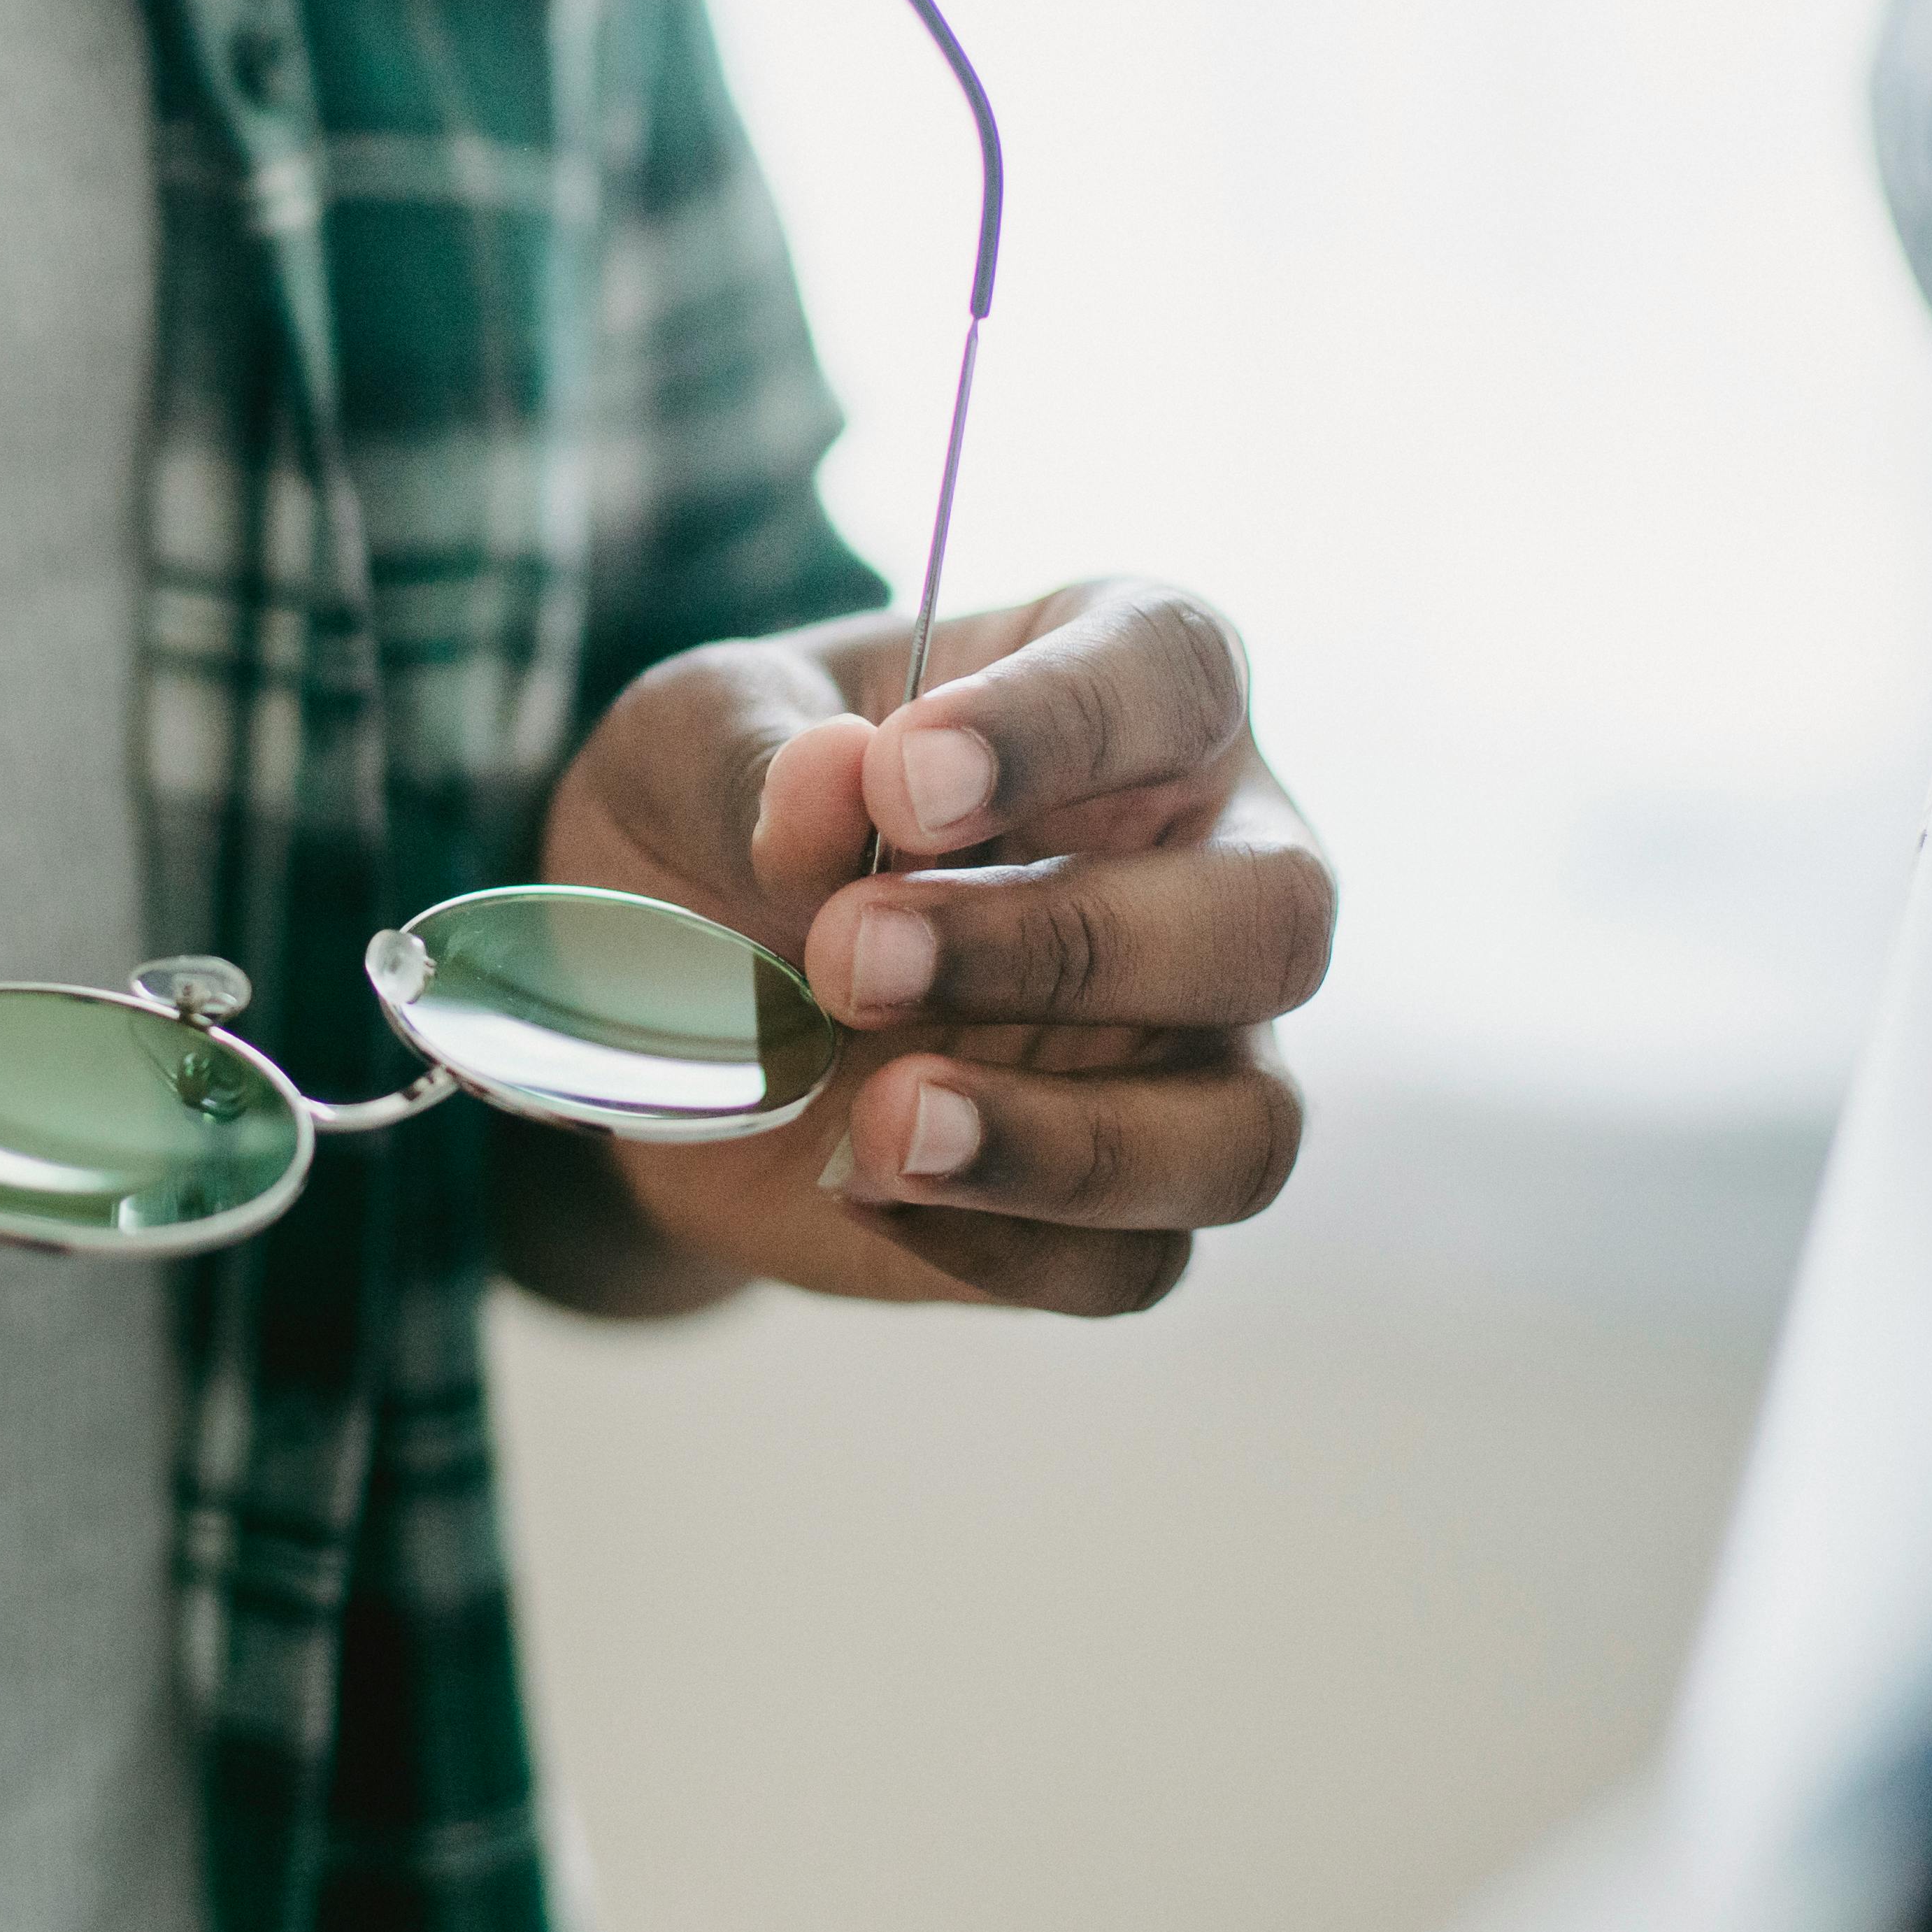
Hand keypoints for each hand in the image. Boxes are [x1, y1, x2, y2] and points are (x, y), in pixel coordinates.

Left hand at [536, 582, 1327, 1314]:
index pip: (1174, 671)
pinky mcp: (1126, 1204)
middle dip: (1070, 947)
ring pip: (1244, 1129)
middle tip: (851, 956)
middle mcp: (1209, 861)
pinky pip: (1133, 1260)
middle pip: (1273, 917)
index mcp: (1127, 682)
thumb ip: (760, 754)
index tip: (905, 777)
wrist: (658, 992)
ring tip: (881, 1124)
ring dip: (1066, 1142)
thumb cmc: (724, 806)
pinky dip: (999, 1243)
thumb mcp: (692, 736)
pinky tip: (862, 1188)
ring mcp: (1191, 1051)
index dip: (1060, 726)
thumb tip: (837, 780)